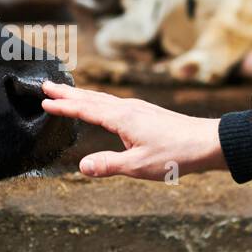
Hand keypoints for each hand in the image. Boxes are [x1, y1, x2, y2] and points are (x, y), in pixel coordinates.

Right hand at [41, 81, 227, 179]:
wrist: (208, 143)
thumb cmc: (177, 154)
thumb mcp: (139, 166)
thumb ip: (109, 165)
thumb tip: (81, 166)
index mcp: (122, 118)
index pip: (85, 110)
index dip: (63, 106)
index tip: (43, 101)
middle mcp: (127, 108)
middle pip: (91, 98)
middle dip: (67, 92)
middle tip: (45, 85)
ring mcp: (138, 109)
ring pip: (102, 98)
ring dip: (82, 95)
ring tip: (66, 92)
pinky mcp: (145, 113)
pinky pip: (113, 102)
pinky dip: (98, 100)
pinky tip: (101, 105)